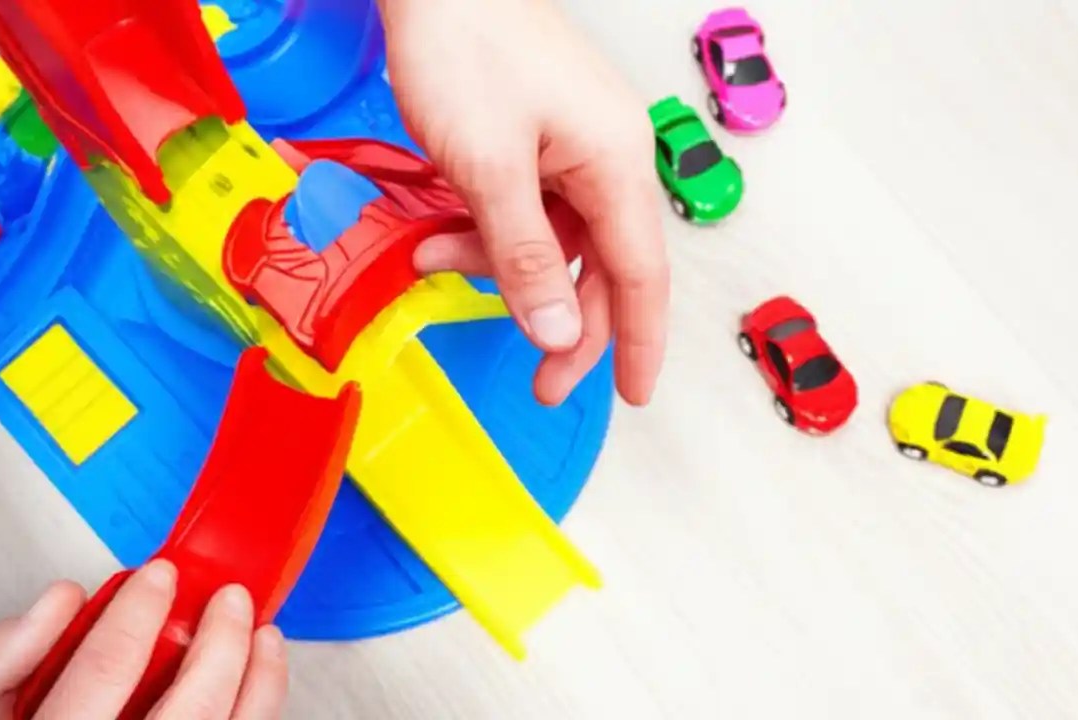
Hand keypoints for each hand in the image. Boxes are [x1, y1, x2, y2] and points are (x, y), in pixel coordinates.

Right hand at [0, 561, 288, 718]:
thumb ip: (2, 655)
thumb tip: (64, 600)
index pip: (106, 669)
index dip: (140, 612)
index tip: (161, 575)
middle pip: (194, 708)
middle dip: (221, 641)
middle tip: (229, 598)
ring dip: (259, 681)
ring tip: (263, 637)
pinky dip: (255, 715)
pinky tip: (257, 689)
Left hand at [380, 0, 668, 405]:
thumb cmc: (466, 44)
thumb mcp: (488, 167)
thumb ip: (525, 257)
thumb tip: (562, 334)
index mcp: (614, 163)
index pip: (641, 276)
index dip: (638, 343)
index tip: (632, 395)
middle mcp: (608, 157)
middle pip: (600, 267)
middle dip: (562, 323)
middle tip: (540, 382)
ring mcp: (575, 145)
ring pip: (554, 240)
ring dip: (500, 266)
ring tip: (436, 261)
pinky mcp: (543, 137)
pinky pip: (530, 206)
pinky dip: (489, 229)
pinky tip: (444, 233)